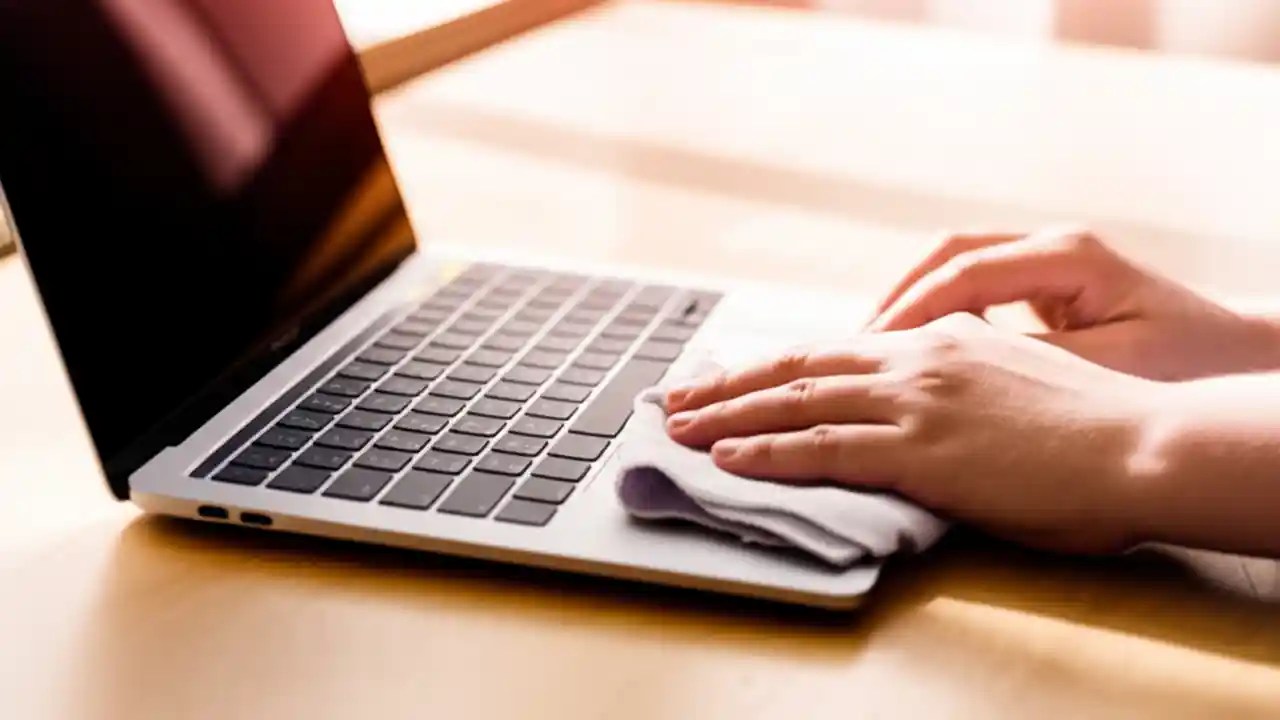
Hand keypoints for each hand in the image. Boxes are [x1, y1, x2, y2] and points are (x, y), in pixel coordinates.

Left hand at [665, 313, 1164, 553]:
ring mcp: (913, 401)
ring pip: (795, 402)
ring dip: (727, 418)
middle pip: (796, 367)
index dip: (771, 364)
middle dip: (728, 386)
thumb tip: (920, 401)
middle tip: (676, 399)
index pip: (831, 348)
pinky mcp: (918, 449)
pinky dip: (767, 453)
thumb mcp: (1012, 384)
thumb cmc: (1089, 429)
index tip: (728, 376)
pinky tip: (728, 459)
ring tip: (678, 430)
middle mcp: (914, 359)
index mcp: (937, 341)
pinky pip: (822, 448)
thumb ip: (957, 384)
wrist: (1141, 445)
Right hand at [867, 228, 1279, 380]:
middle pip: (947, 254)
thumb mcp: (1108, 369)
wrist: (1238, 362)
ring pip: (953, 268)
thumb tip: (952, 368)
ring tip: (866, 350)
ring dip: (908, 305)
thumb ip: (1028, 364)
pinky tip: (911, 355)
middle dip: (894, 299)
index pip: (964, 269)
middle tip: (851, 348)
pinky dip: (934, 317)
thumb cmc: (1186, 371)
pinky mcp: (1046, 288)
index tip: (871, 351)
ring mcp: (1048, 263)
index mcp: (1070, 256)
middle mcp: (1053, 248)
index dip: (910, 309)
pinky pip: (972, 291)